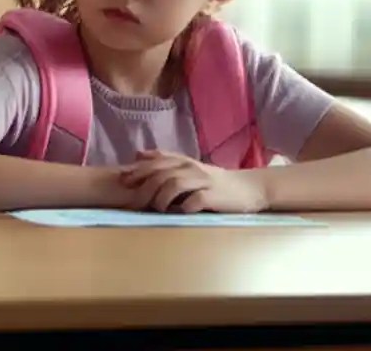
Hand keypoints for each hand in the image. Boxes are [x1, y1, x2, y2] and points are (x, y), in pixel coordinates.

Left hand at [118, 150, 267, 213]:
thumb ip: (166, 160)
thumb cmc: (214, 181)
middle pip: (161, 173)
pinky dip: (182, 208)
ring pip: (174, 184)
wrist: (249, 188)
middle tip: (131, 200)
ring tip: (154, 209)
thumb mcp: (189, 167)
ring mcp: (203, 181)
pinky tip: (177, 215)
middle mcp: (191, 168)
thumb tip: (138, 154)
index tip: (122, 180)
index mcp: (183, 161)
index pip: (155, 161)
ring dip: (160, 198)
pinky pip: (194, 201)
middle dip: (142, 186)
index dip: (137, 170)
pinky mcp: (214, 196)